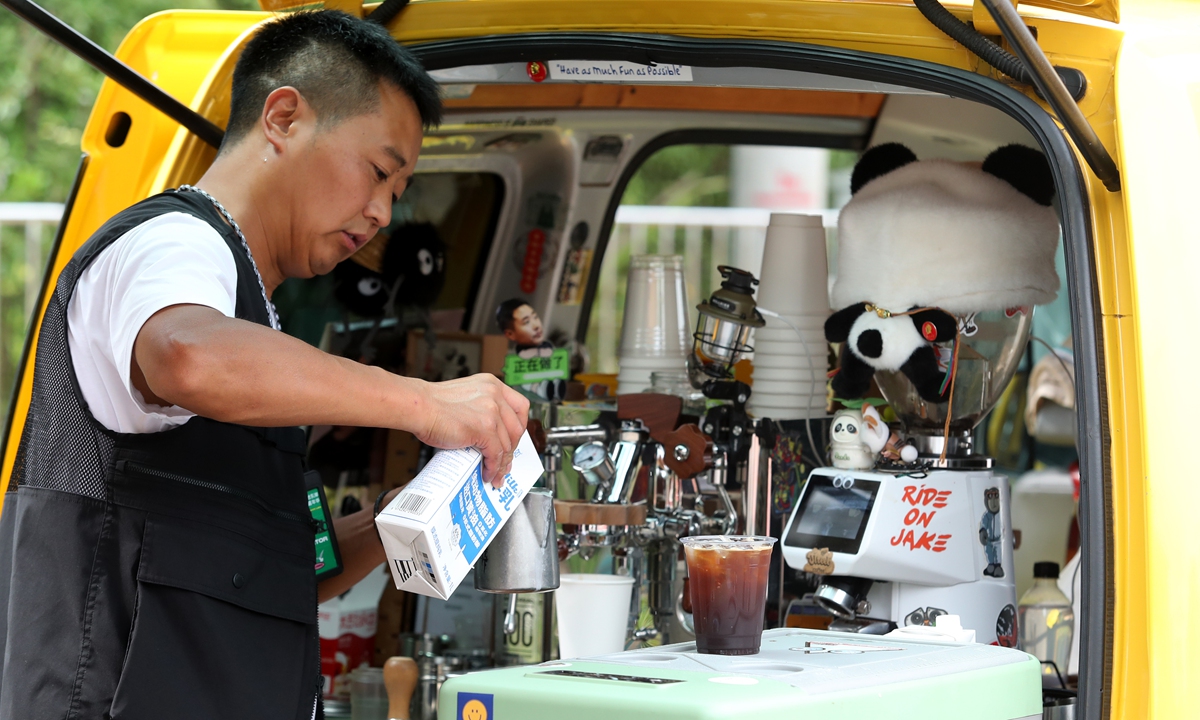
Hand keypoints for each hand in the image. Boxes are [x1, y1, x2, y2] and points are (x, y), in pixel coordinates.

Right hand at [415, 374, 529, 486]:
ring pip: (507, 444)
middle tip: (506, 462)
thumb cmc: (433, 403)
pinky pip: (495, 454)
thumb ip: (481, 408)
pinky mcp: (484, 429)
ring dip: (502, 464)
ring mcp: (491, 412)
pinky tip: (487, 473)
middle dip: (512, 449)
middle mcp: (495, 395)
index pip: (520, 407)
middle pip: (517, 428)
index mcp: (492, 384)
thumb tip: (489, 435)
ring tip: (496, 474)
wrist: (418, 406)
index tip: (514, 440)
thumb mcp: (466, 397)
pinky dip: (493, 467)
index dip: (520, 427)